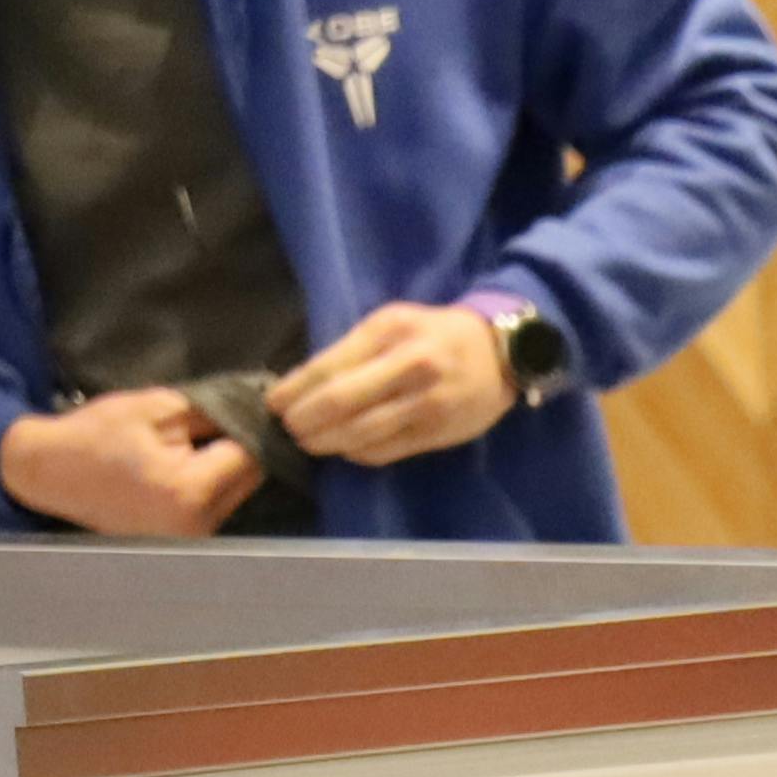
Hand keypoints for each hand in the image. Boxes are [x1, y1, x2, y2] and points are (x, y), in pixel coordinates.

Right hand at [0, 388, 262, 537]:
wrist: (48, 472)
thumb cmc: (95, 435)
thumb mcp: (155, 408)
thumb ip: (211, 411)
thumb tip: (253, 410)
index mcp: (189, 490)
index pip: (249, 453)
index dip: (246, 424)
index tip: (241, 406)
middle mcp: (199, 524)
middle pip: (251, 477)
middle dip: (239, 446)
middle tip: (214, 423)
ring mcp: (193, 538)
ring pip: (238, 492)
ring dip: (227, 467)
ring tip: (196, 444)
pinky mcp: (186, 541)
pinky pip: (219, 505)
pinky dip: (211, 484)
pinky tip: (187, 467)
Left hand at [267, 299, 518, 465]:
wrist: (501, 352)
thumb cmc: (435, 334)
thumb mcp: (392, 323)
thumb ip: (355, 350)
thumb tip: (307, 386)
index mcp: (389, 332)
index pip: (328, 368)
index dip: (294, 391)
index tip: (274, 405)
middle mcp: (408, 367)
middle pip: (340, 403)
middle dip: (305, 421)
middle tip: (289, 429)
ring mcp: (426, 403)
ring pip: (361, 432)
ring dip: (327, 442)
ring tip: (309, 444)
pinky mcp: (439, 431)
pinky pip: (387, 449)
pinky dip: (359, 453)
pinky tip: (347, 450)